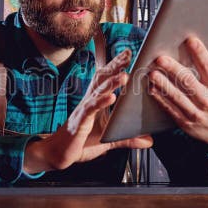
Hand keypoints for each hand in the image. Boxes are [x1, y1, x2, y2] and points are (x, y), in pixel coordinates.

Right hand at [23, 48, 152, 173]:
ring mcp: (83, 111)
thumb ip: (128, 138)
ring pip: (98, 92)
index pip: (105, 79)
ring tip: (124, 75)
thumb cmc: (80, 143)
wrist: (57, 154)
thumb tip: (149, 140)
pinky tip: (111, 98)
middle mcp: (89, 102)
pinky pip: (91, 109)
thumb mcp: (109, 141)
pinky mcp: (80, 123)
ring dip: (111, 83)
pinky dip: (101, 103)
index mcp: (95, 102)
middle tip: (128, 54)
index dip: (115, 65)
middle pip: (102, 79)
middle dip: (115, 66)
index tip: (128, 53)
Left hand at [147, 36, 207, 145]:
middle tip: (162, 58)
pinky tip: (152, 89)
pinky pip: (171, 109)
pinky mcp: (185, 122)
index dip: (200, 54)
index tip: (191, 41)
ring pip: (178, 97)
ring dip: (164, 85)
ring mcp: (195, 113)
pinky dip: (161, 99)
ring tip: (153, 73)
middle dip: (174, 70)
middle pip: (189, 83)